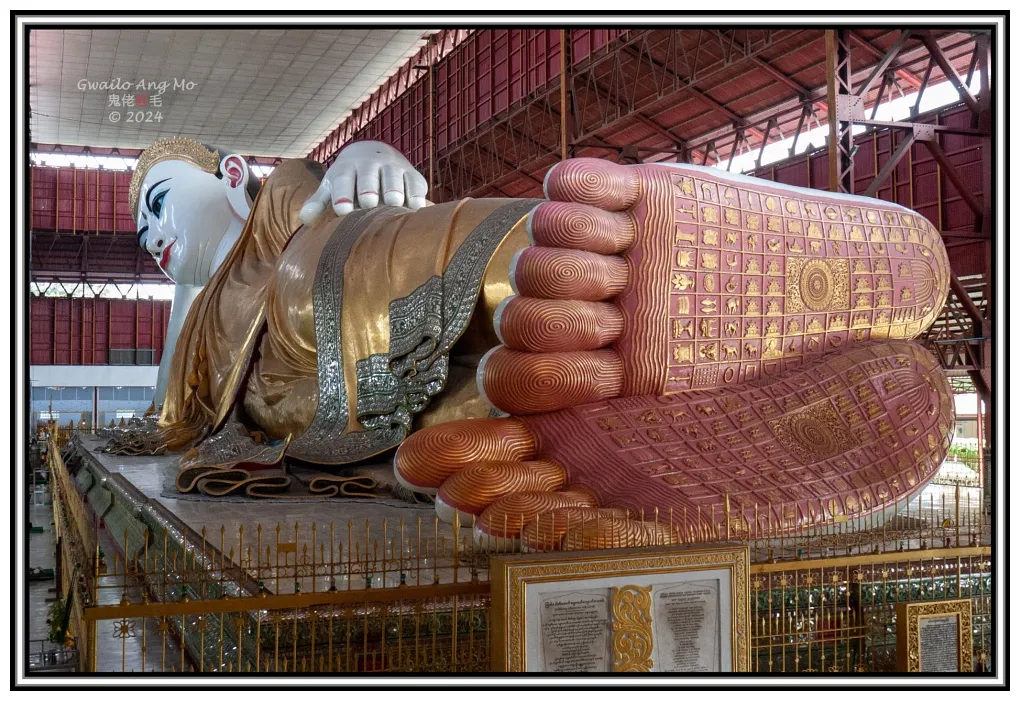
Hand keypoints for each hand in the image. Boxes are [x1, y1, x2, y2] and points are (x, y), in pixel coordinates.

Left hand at [299, 140, 428, 223]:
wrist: (375, 153)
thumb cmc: (349, 178)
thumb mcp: (332, 186)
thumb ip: (319, 203)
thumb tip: (305, 220)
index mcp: (347, 168)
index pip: (343, 179)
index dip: (342, 193)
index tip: (342, 209)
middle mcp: (371, 164)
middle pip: (368, 177)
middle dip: (368, 188)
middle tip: (369, 202)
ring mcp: (394, 168)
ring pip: (394, 177)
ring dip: (394, 188)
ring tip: (394, 202)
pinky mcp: (413, 175)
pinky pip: (416, 184)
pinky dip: (417, 194)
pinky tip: (416, 207)